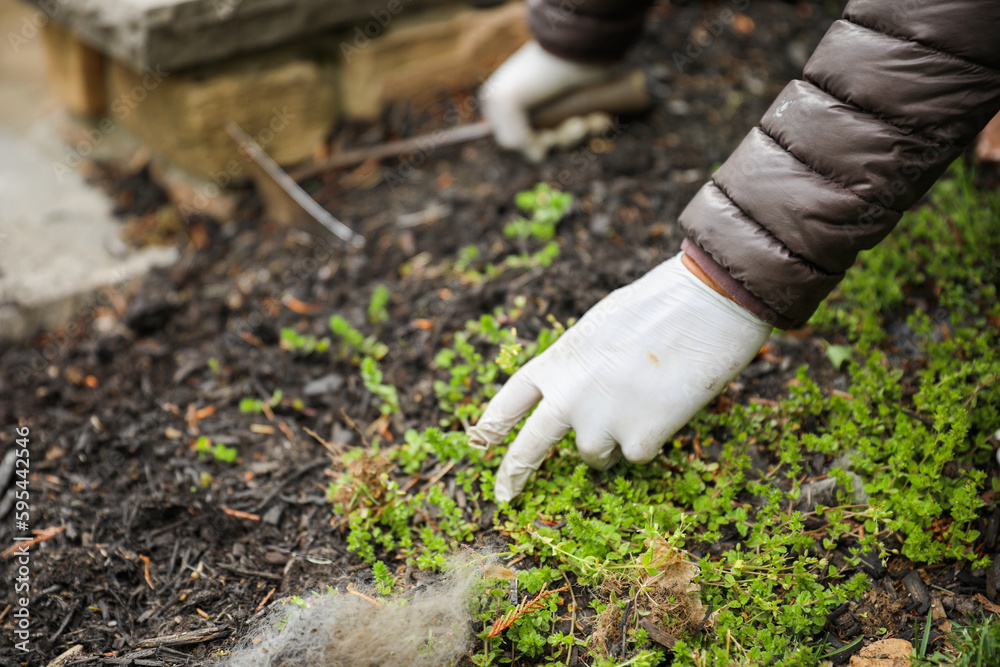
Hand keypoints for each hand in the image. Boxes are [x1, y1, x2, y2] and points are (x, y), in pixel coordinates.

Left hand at [468, 252, 772, 501]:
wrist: (705, 307)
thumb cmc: (656, 307)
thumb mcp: (598, 329)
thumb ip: (578, 367)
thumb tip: (577, 397)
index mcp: (554, 363)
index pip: (508, 402)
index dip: (491, 426)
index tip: (479, 443)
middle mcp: (567, 399)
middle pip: (529, 449)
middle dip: (514, 474)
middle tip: (503, 495)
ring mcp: (600, 424)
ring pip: (593, 455)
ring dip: (610, 441)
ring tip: (641, 402)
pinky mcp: (638, 442)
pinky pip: (635, 455)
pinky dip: (650, 439)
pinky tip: (666, 406)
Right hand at [480, 41, 613, 161]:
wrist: (578, 49)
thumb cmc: (538, 71)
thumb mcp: (506, 101)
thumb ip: (511, 137)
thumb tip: (538, 156)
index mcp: (504, 108)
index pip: (516, 143)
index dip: (532, 145)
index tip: (544, 138)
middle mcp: (528, 110)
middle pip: (544, 143)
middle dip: (562, 138)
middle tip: (574, 125)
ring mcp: (555, 107)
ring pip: (568, 139)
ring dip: (579, 133)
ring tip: (586, 120)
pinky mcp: (580, 105)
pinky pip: (589, 129)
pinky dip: (596, 127)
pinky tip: (600, 117)